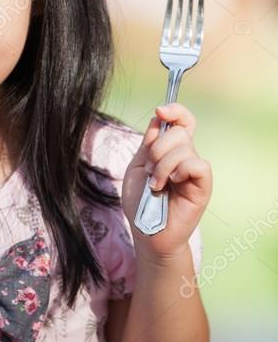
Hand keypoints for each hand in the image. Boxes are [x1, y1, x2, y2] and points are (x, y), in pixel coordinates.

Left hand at [121, 102, 211, 259]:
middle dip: (157, 149)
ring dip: (162, 166)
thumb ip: (149, 143)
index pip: (181, 120)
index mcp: (170, 149)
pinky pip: (197, 165)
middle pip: (178, 131)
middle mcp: (186, 156)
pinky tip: (170, 185)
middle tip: (150, 172)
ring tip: (157, 185)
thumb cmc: (141, 202)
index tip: (161, 111)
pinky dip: (179, 171)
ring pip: (183, 147)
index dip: (175, 110)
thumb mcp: (138, 166)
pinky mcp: (203, 185)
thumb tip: (159, 117)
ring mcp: (195, 171)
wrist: (146, 231)